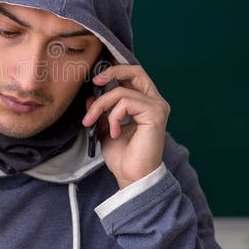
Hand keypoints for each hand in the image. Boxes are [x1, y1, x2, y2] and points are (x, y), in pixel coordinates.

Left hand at [82, 64, 169, 189]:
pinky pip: (126, 102)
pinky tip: (114, 133)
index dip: (115, 71)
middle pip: (135, 71)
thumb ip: (101, 111)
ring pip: (121, 91)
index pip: (133, 76)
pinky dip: (113, 116)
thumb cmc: (123, 157)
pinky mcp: (155, 113)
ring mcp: (157, 106)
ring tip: (92, 122)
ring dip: (101, 105)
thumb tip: (90, 96)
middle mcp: (155, 102)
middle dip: (112, 72)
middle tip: (95, 81)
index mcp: (146, 103)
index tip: (95, 80)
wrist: (132, 176)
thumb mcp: (106, 128)